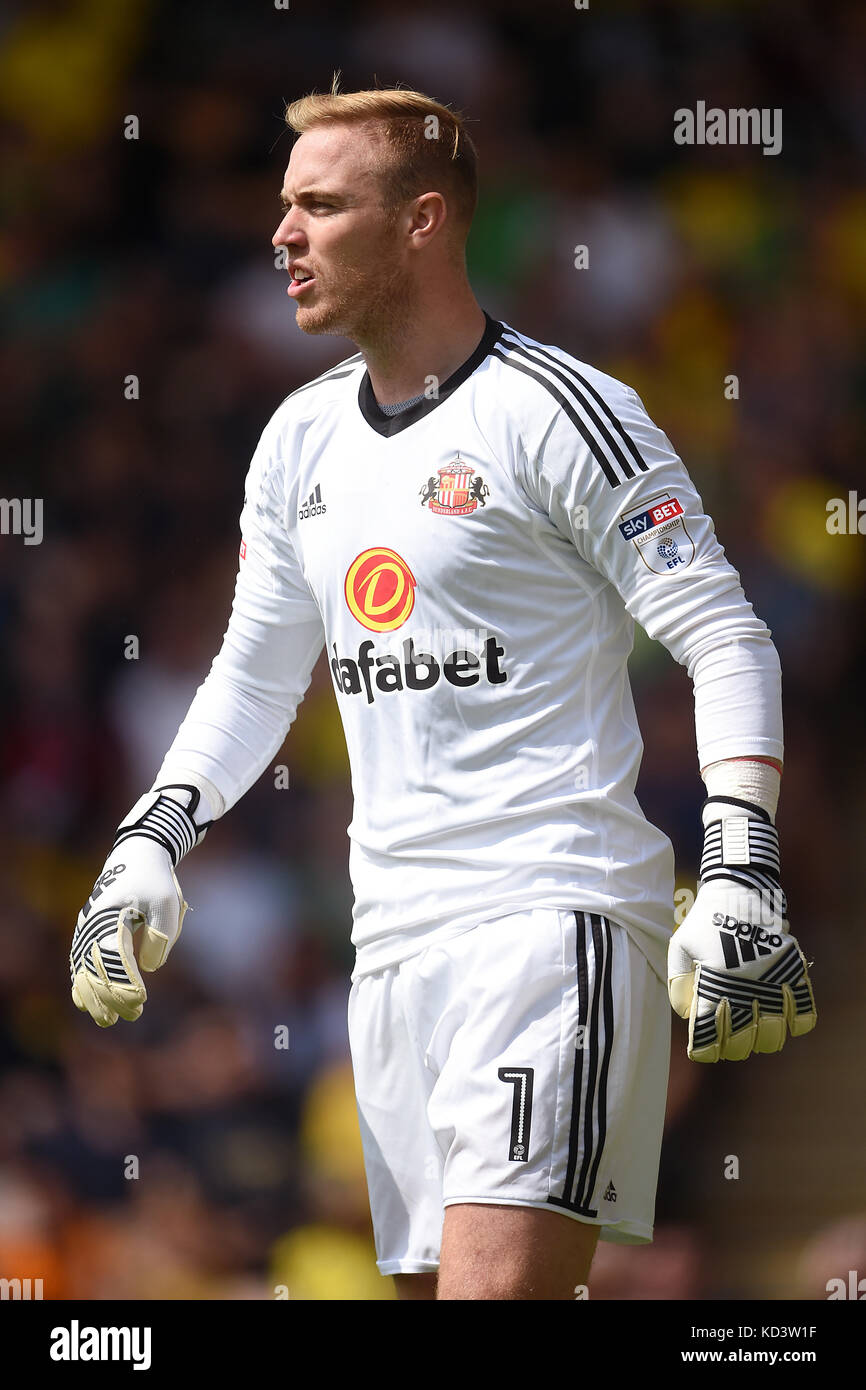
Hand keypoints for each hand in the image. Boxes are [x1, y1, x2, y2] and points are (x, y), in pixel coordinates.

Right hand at [70, 785, 210, 1026]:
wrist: (138, 854)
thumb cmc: (155, 879)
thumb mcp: (166, 903)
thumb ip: (160, 936)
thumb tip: (149, 968)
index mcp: (111, 917)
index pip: (114, 958)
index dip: (125, 983)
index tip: (141, 1001)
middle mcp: (93, 925)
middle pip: (96, 969)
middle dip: (112, 997)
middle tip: (131, 1017)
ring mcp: (88, 928)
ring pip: (83, 969)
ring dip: (94, 996)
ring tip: (106, 1020)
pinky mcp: (90, 930)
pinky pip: (80, 961)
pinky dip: (82, 983)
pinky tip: (86, 1002)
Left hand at [668, 797, 815, 1061]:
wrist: (738, 890)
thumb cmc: (704, 921)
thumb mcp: (680, 947)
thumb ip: (678, 983)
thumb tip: (687, 1016)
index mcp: (710, 981)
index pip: (707, 1032)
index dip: (705, 1050)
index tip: (704, 1052)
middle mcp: (740, 985)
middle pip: (741, 1041)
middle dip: (733, 1049)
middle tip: (729, 1044)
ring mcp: (768, 979)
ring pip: (772, 1033)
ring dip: (763, 1041)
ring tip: (756, 1035)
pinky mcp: (789, 969)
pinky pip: (803, 1009)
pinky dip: (798, 1023)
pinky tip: (788, 1023)